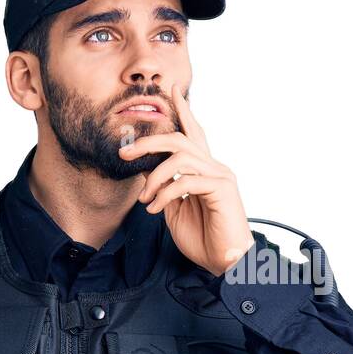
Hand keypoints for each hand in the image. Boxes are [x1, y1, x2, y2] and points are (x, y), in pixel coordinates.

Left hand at [120, 83, 254, 275]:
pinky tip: (157, 209)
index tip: (172, 90)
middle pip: (179, 139)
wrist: (227, 263)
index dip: (183, 110)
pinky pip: (186, 181)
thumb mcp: (175, 209)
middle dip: (148, 142)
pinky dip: (165, 193)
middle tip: (126, 153)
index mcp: (204, 169)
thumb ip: (165, 187)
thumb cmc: (204, 238)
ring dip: (155, 177)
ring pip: (180, 157)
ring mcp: (220, 176)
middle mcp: (215, 167)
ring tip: (146, 200)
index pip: (193, 133)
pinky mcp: (222, 189)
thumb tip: (146, 172)